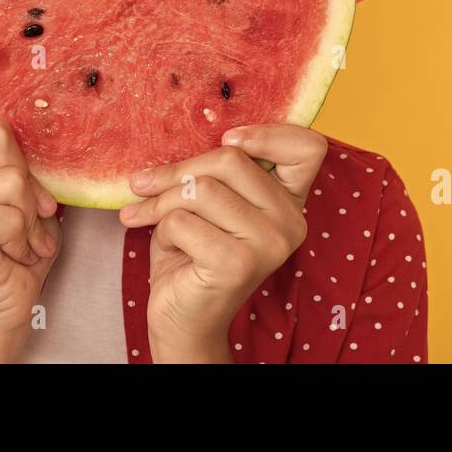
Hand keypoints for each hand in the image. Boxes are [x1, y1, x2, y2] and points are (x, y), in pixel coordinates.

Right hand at [0, 67, 61, 362]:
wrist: (4, 302)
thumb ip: (9, 154)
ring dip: (29, 215)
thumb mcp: (17, 185)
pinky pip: (9, 214)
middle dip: (27, 179)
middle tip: (22, 214)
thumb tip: (22, 122)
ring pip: (11, 178)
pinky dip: (24, 238)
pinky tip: (10, 253)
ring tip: (17, 238)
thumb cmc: (15, 241)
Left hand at [119, 124, 326, 362]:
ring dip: (162, 205)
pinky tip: (168, 248)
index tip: (227, 139)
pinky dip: (161, 230)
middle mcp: (290, 222)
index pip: (307, 148)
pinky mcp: (238, 264)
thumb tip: (175, 134)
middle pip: (230, 160)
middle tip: (143, 184)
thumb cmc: (191, 253)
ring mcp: (269, 244)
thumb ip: (210, 171)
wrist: (182, 319)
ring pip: (200, 190)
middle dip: (177, 172)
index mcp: (289, 202)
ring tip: (153, 221)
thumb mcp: (206, 201)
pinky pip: (182, 221)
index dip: (267, 133)